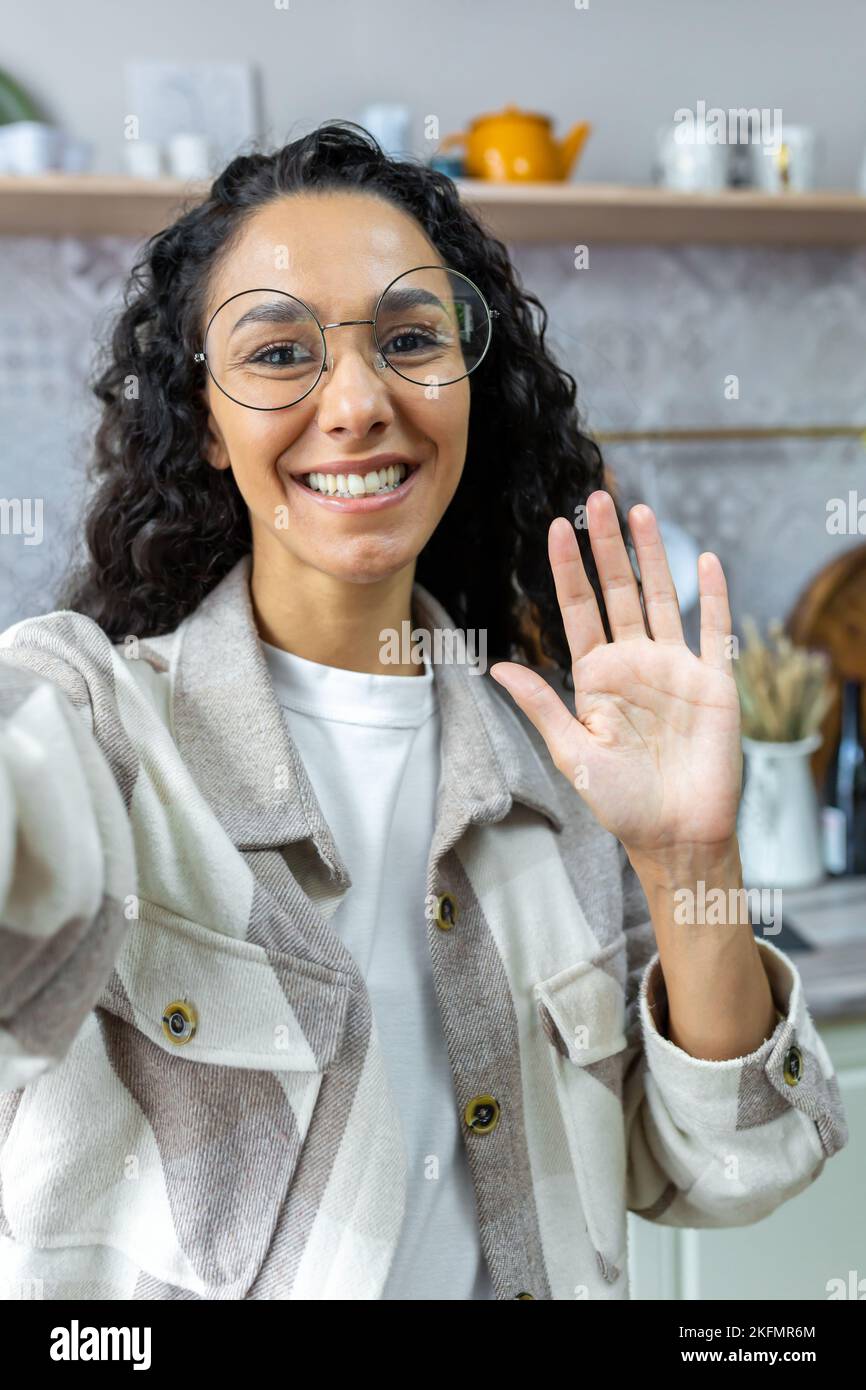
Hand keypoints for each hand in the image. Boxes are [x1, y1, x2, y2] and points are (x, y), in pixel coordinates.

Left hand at [489, 491, 742, 861]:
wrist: (676, 835)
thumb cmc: (620, 802)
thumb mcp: (571, 753)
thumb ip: (541, 705)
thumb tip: (494, 666)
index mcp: (596, 676)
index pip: (578, 609)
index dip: (568, 569)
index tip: (555, 527)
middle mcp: (634, 663)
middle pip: (619, 591)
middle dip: (608, 546)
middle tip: (596, 499)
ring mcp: (675, 668)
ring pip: (662, 597)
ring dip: (653, 555)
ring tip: (639, 511)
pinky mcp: (713, 682)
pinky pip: (714, 629)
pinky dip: (712, 595)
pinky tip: (705, 559)